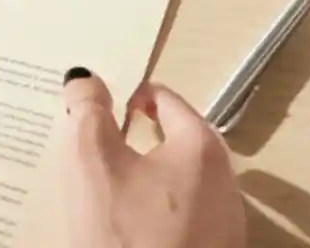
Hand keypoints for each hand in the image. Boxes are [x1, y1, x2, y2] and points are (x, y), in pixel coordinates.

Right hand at [62, 68, 245, 247]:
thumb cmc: (126, 234)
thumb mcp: (93, 162)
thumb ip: (88, 111)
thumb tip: (84, 77)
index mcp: (201, 146)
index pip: (162, 98)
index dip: (124, 96)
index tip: (93, 109)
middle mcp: (224, 178)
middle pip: (172, 139)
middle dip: (133, 138)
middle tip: (92, 147)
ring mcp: (224, 221)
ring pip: (177, 181)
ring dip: (143, 178)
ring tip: (104, 190)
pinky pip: (181, 216)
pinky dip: (155, 211)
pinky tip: (127, 227)